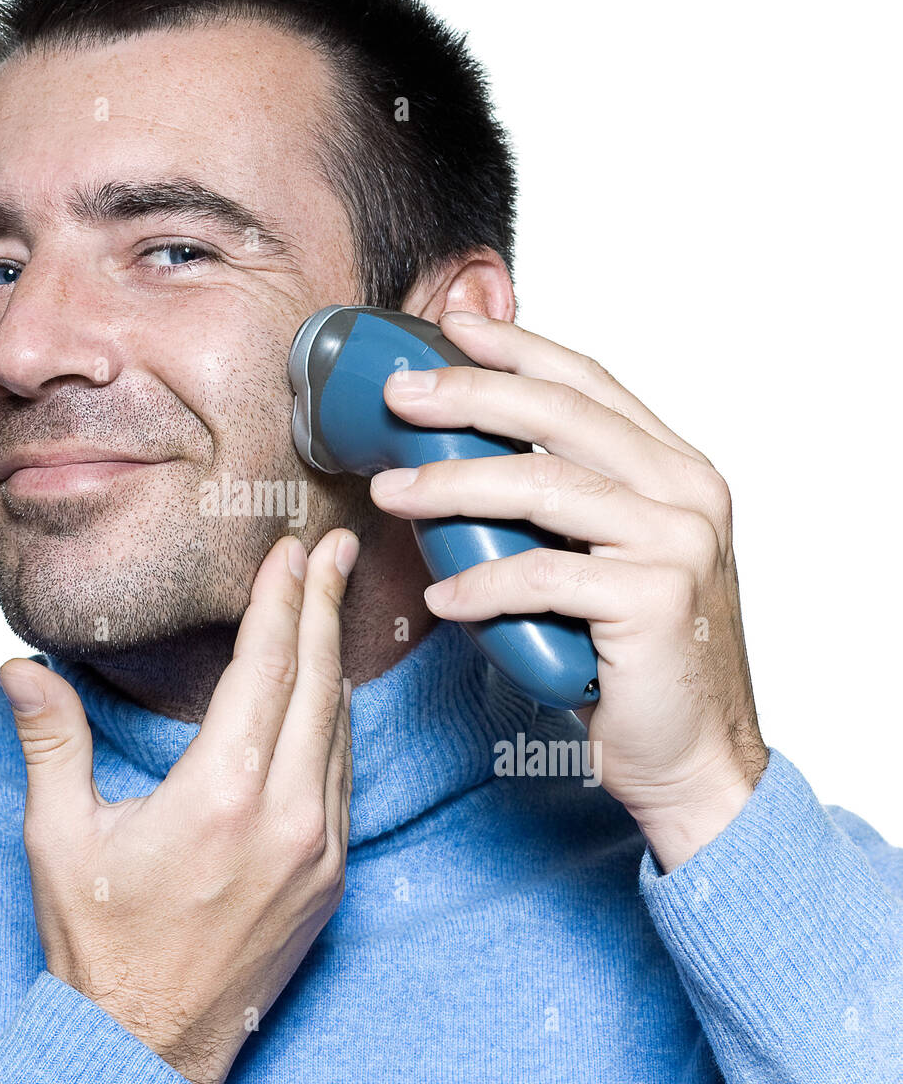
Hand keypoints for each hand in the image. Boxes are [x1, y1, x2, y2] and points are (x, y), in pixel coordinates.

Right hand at [0, 530, 357, 1083]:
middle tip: (337, 551)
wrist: (150, 1047)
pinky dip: (337, 723)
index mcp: (222, 795)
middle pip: (318, 683)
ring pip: (341, 728)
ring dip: (335, 660)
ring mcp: (320, 848)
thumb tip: (20, 667)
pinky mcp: (332, 876)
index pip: (266, 669)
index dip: (281, 601)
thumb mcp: (60, 838)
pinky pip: (347, 778)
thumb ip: (51, 742)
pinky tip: (327, 695)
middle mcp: (287, 816)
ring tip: (331, 606)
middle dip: (326, 607)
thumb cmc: (101, 946)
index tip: (293, 552)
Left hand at [371, 310, 767, 870]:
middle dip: (468, 395)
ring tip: (390, 493)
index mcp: (675, 468)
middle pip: (560, 414)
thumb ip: (558, 504)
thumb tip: (457, 460)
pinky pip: (542, 575)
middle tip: (398, 394)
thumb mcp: (598, 560)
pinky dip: (479, 585)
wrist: (692, 756)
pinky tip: (439, 599)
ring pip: (542, 485)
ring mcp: (678, 541)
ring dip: (452, 485)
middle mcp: (687, 490)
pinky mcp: (655, 599)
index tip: (450, 327)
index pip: (588, 383)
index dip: (517, 347)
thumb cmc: (629, 659)